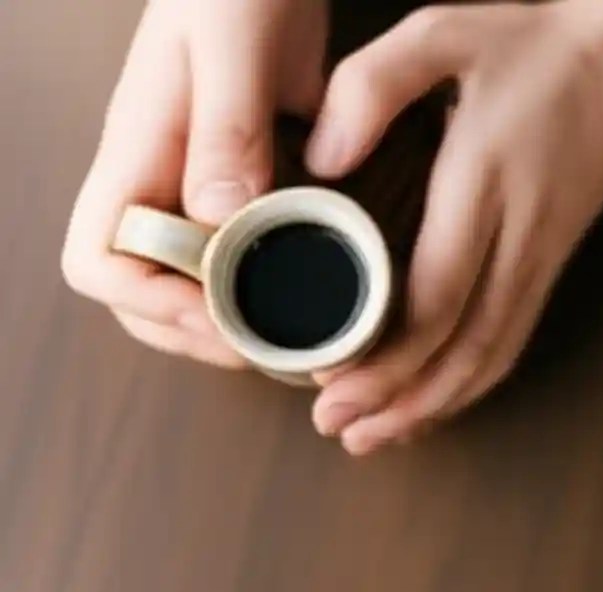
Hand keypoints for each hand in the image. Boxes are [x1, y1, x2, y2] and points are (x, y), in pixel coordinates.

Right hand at [62, 0, 327, 367]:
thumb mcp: (234, 42)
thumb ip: (227, 126)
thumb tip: (218, 216)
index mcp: (136, 152)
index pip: (95, 261)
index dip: (149, 305)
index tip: (220, 316)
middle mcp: (160, 178)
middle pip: (138, 292)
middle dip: (193, 333)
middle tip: (268, 347)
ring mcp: (201, 184)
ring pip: (187, 281)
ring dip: (228, 319)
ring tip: (291, 336)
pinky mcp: (246, 181)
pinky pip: (237, 251)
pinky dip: (265, 283)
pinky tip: (315, 291)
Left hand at [307, 0, 602, 453]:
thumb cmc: (529, 45)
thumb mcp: (442, 32)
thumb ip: (371, 84)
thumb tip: (322, 158)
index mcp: (484, 180)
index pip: (439, 291)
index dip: (386, 349)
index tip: (330, 376)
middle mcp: (519, 232)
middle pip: (465, 342)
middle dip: (400, 397)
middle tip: (338, 427)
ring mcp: (542, 254)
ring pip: (493, 352)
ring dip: (435, 403)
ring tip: (376, 436)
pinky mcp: (552, 261)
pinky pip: (514, 336)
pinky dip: (474, 380)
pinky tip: (437, 401)